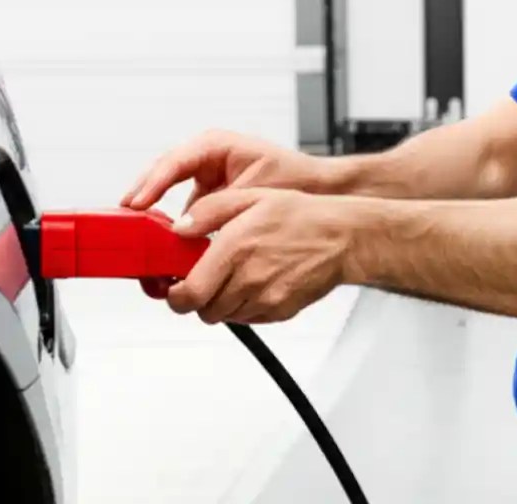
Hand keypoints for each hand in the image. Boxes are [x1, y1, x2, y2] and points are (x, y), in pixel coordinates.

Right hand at [121, 130, 332, 212]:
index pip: (174, 161)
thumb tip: (186, 226)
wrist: (317, 189)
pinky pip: (184, 205)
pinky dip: (173, 221)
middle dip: (143, 192)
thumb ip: (218, 207)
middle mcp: (206, 156)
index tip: (138, 202)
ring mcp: (206, 174)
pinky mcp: (210, 194)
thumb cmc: (293, 180)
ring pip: (169, 188)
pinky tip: (164, 239)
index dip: (153, 183)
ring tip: (137, 228)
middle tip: (125, 214)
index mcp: (215, 145)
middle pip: (163, 171)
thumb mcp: (253, 191)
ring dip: (153, 208)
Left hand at [165, 187, 367, 324]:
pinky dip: (243, 307)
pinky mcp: (280, 312)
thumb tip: (181, 228)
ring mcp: (265, 299)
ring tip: (232, 277)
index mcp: (234, 250)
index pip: (189, 294)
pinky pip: (248, 319)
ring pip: (225, 317)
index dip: (175, 296)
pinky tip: (253, 283)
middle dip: (197, 299)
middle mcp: (248, 279)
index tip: (174, 287)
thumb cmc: (300, 216)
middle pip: (204, 310)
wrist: (342, 237)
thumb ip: (208, 211)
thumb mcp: (249, 197)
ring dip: (220, 302)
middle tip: (201, 281)